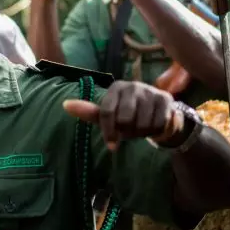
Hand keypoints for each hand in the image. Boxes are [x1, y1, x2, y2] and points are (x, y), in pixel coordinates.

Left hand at [64, 81, 184, 150]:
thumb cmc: (129, 116)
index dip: (109, 132)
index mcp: (116, 88)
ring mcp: (149, 91)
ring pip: (141, 124)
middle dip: (128, 131)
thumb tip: (65, 104)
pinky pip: (156, 124)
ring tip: (142, 126)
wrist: (160, 114)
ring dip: (141, 132)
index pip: (106, 112)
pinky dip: (155, 131)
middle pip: (124, 120)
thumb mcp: (109, 116)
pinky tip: (154, 124)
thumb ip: (89, 112)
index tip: (112, 145)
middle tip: (131, 129)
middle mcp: (132, 85)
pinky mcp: (165, 99)